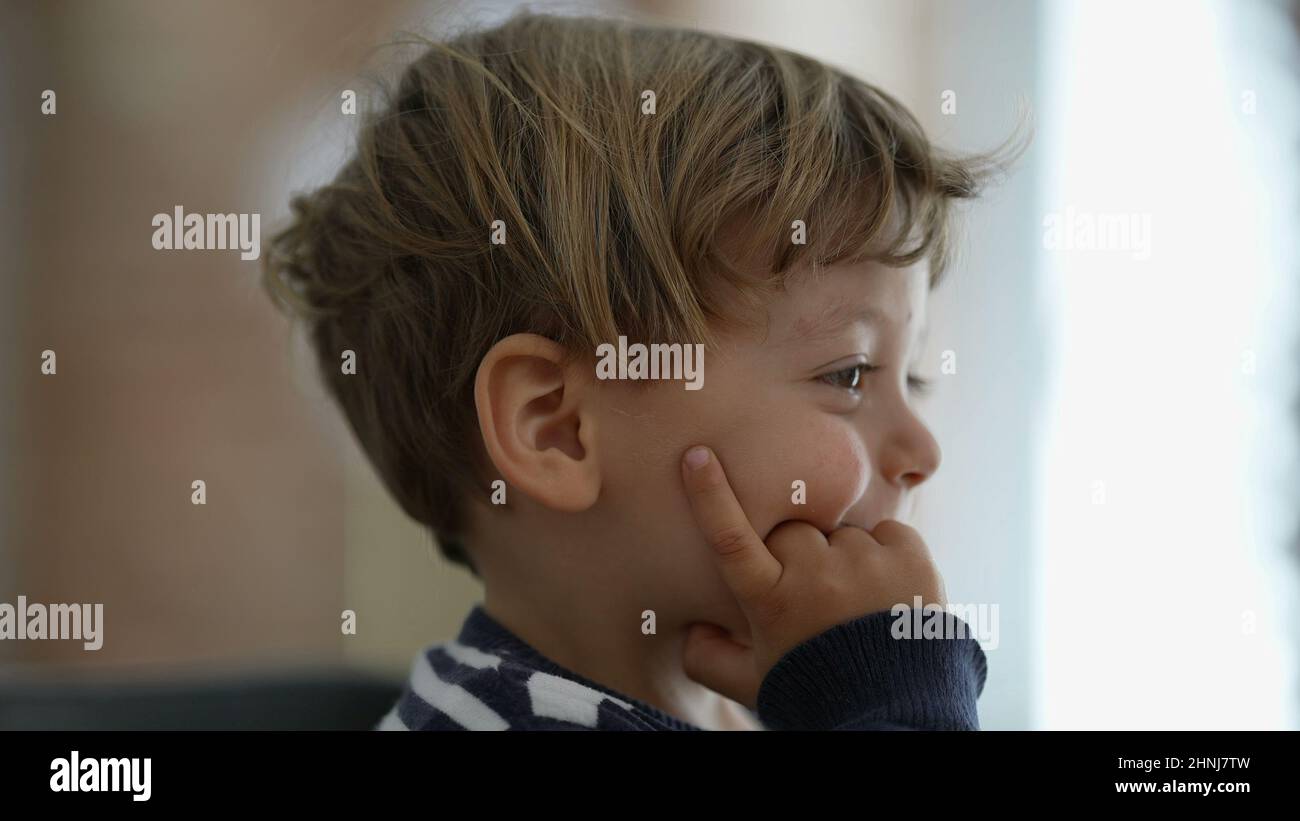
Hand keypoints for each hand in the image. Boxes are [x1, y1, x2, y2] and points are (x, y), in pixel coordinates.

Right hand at [678, 445, 947, 709]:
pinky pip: (888, 532)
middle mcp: (813, 574)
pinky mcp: (908, 557)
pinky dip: (887, 554)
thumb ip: (708, 657)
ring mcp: (862, 563)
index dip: (709, 494)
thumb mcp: (752, 684)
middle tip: (816, 600)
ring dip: (845, 560)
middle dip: (798, 555)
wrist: (896, 712)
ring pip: (841, 534)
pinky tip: (887, 593)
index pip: (729, 538)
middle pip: (792, 532)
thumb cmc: (816, 692)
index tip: (696, 454)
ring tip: (858, 607)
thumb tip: (688, 629)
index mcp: (769, 599)